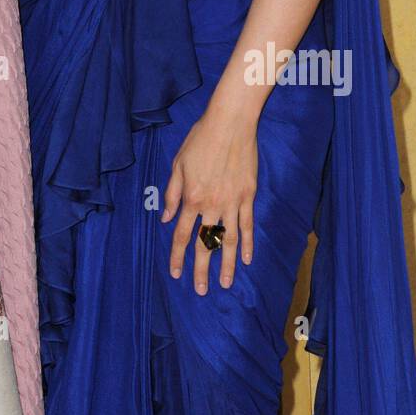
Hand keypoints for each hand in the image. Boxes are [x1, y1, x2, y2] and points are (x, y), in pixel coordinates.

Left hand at [160, 105, 257, 294]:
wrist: (230, 124)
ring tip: (226, 284)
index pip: (182, 234)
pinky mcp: (248, 196)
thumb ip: (172, 193)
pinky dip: (247, 244)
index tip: (175, 273)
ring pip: (229, 241)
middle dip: (201, 269)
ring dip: (227, 265)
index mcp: (191, 197)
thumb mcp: (178, 164)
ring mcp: (231, 202)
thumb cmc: (200, 140)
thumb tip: (167, 219)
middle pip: (205, 244)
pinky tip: (247, 259)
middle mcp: (211, 205)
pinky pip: (247, 225)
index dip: (178, 256)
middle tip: (200, 291)